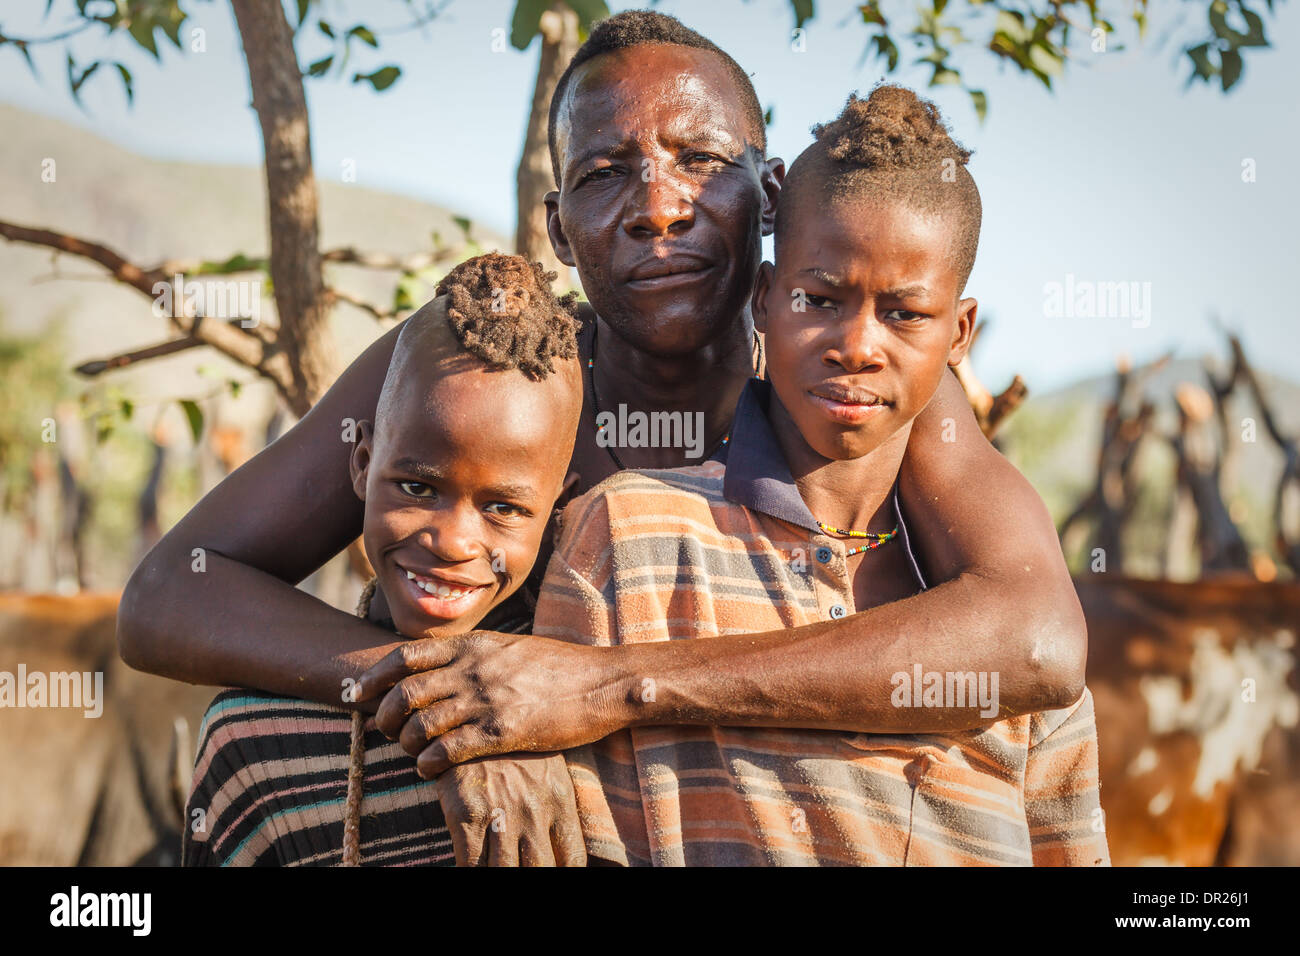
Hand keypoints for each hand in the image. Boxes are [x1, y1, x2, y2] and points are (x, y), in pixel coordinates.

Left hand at [354, 630, 626, 775]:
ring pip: (420, 724)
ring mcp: (487, 700)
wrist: (603, 681)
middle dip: (383, 716)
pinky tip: (428, 768)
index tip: (362, 693)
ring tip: (409, 752)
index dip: (376, 676)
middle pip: (405, 692)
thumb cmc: (559, 666)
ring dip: (405, 743)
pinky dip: (428, 762)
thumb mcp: (510, 646)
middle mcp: (473, 669)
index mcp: (473, 645)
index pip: (406, 656)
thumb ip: (474, 654)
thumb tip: (443, 663)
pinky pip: (447, 749)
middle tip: (383, 731)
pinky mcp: (503, 731)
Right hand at [436, 753, 585, 866]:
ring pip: (506, 873)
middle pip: (540, 871)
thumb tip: (558, 851)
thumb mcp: (546, 772)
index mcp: (559, 800)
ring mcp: (500, 813)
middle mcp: (534, 810)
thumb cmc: (511, 750)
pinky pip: (471, 865)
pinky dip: (473, 871)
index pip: (572, 861)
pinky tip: (474, 864)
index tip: (549, 868)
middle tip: (521, 867)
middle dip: (531, 875)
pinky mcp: (466, 814)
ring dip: (501, 874)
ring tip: (499, 864)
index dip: (561, 873)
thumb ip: (555, 810)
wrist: (469, 717)